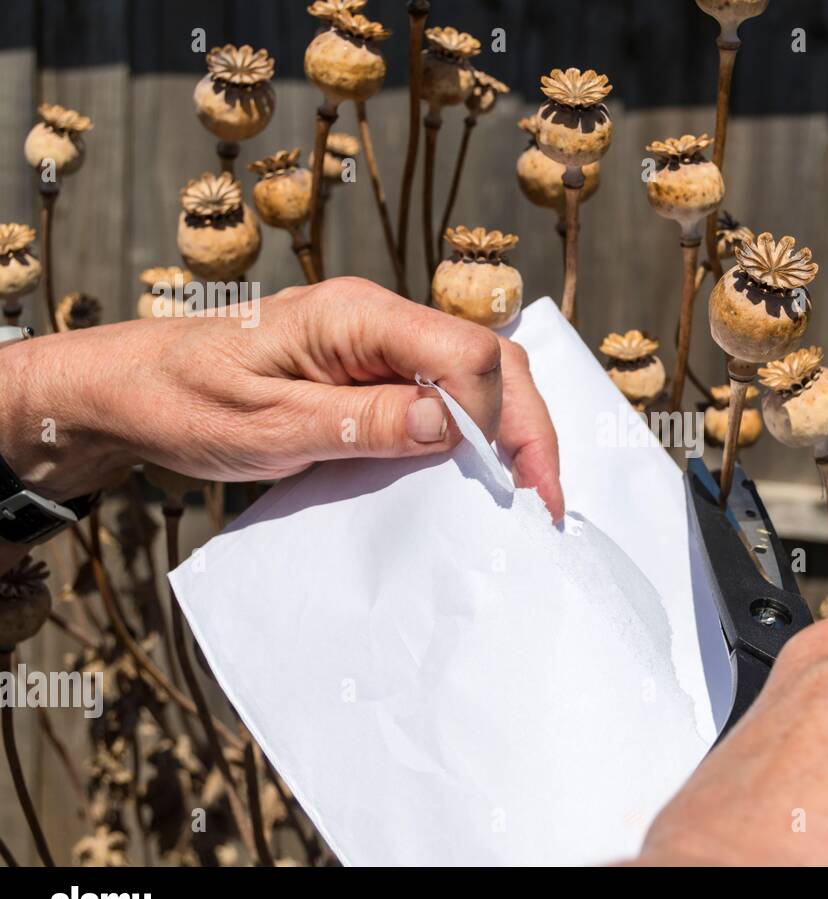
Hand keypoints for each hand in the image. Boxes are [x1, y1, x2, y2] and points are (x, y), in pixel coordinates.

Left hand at [0, 275, 562, 518]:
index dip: (497, 418)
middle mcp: (380, 318)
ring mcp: (381, 341)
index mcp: (356, 315)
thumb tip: (451, 426)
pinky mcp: (374, 369)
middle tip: (544, 502)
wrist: (133, 389)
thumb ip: (360, 422)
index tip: (505, 486)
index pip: (465, 353)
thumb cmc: (186, 401)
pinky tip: (482, 473)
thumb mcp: (266, 425)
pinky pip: (445, 391)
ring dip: (511, 429)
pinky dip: (477, 431)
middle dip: (528, 427)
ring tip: (527, 493)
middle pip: (490, 358)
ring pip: (479, 373)